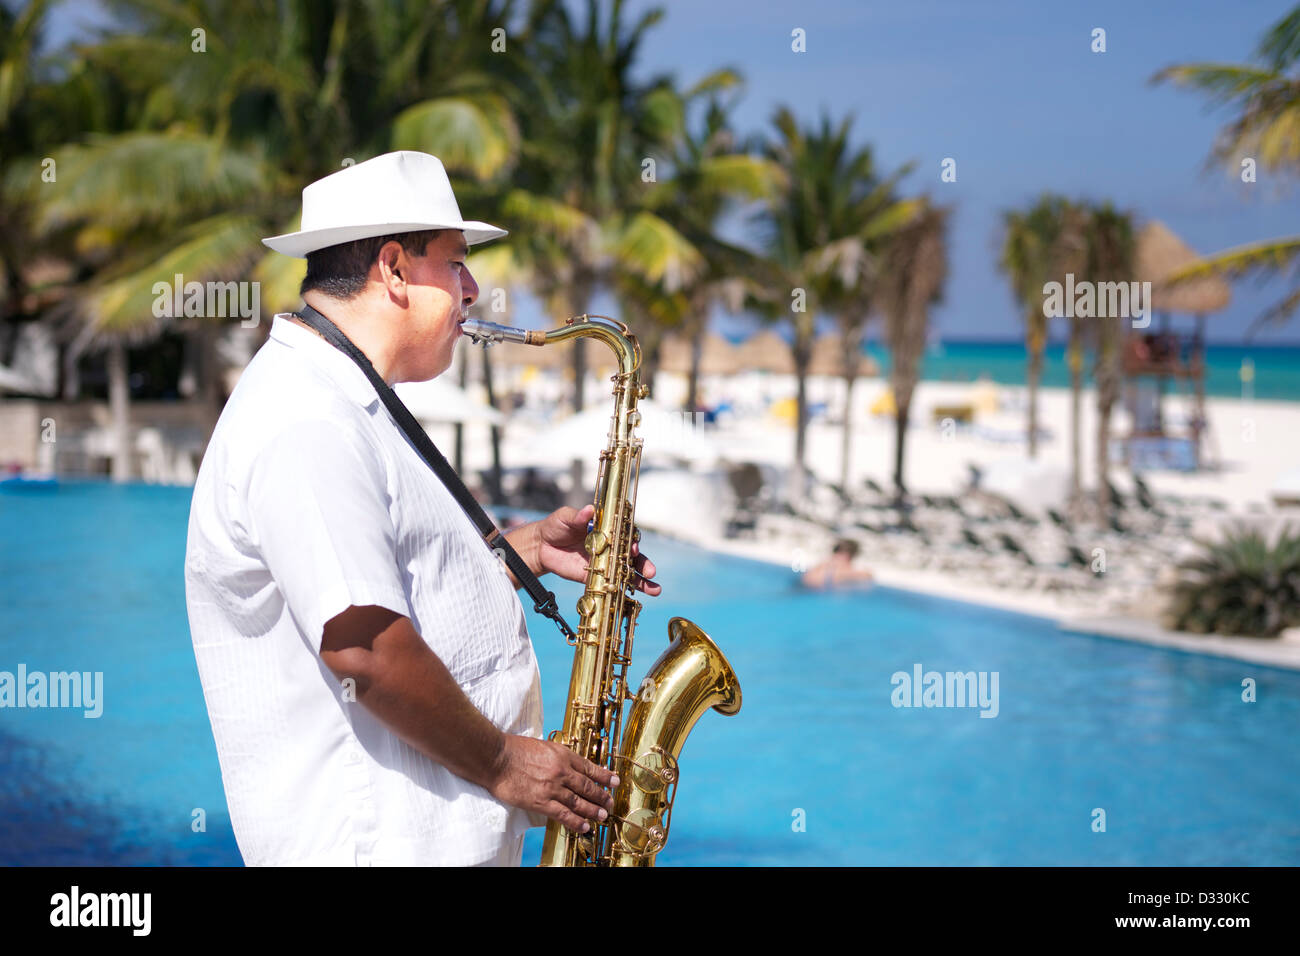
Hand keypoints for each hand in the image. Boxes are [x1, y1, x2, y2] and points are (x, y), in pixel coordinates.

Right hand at [488, 735, 619, 833]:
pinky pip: (563, 814)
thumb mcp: (543, 746)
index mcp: (562, 755)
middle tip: (610, 802)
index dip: (604, 776)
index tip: (615, 781)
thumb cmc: (515, 749)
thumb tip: (569, 765)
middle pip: (587, 786)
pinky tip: (584, 826)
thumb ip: (557, 756)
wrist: (496, 758)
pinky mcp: (541, 802)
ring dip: (593, 810)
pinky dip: (576, 821)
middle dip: (601, 795)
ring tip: (603, 815)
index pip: (589, 767)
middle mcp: (561, 771)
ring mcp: (552, 787)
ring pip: (579, 802)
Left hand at [528, 504, 661, 595]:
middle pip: (631, 555)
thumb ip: (577, 516)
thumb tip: (589, 510)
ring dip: (641, 581)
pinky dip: (621, 591)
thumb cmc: (556, 526)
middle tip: (651, 571)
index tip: (635, 547)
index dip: (633, 540)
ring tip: (654, 590)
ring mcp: (603, 563)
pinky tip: (634, 598)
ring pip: (626, 571)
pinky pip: (609, 585)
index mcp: (606, 529)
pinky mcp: (594, 577)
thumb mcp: (565, 517)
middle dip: (643, 563)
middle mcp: (609, 546)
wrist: (541, 545)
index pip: (625, 534)